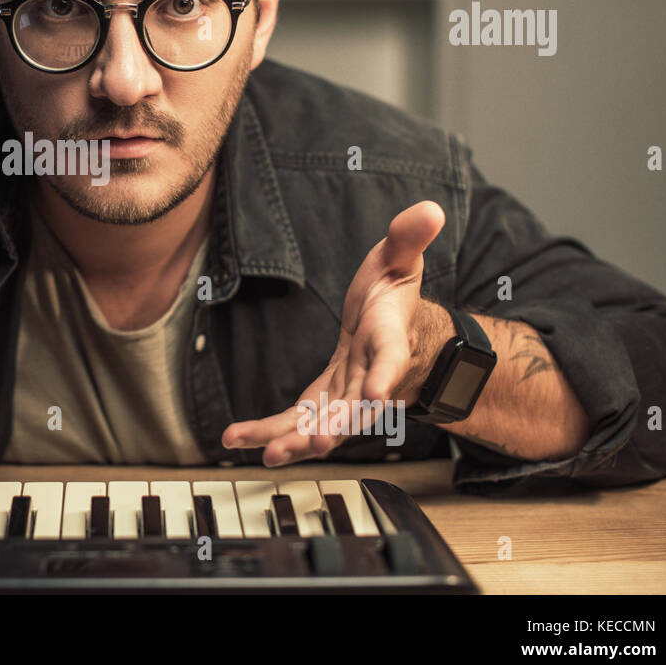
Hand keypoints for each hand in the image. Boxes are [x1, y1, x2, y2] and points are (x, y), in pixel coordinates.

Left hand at [221, 200, 446, 465]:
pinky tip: (236, 439)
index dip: (385, 376)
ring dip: (297, 440)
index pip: (391, 358)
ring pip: (323, 423)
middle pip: (355, 405)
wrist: (395, 330)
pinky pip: (295, 422)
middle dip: (336, 425)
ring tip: (268, 454)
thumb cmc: (394, 296)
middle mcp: (370, 375)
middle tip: (315, 442)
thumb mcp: (401, 259)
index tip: (376, 394)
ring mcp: (346, 394)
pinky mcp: (323, 401)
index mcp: (390, 338)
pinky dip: (269, 433)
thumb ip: (409, 237)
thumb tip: (429, 210)